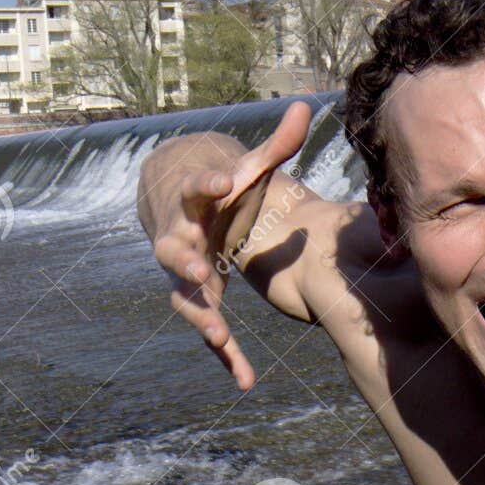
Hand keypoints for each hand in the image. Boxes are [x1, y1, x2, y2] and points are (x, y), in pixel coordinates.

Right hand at [138, 101, 311, 388]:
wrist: (183, 216)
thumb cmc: (223, 192)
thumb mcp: (247, 167)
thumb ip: (277, 145)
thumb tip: (310, 105)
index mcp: (194, 203)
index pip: (194, 190)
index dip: (206, 184)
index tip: (225, 179)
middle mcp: (181, 240)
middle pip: (174, 254)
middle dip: (187, 264)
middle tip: (204, 275)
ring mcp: (186, 276)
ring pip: (185, 300)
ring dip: (202, 318)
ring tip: (222, 337)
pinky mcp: (200, 302)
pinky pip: (209, 331)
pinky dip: (225, 356)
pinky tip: (246, 380)